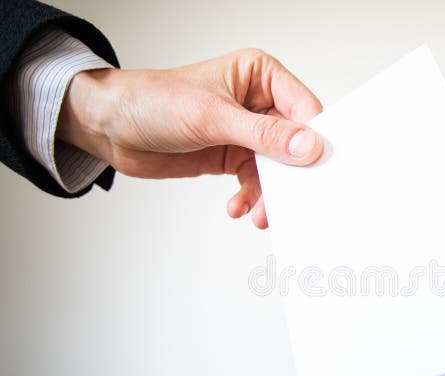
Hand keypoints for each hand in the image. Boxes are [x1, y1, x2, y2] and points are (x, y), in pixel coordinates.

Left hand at [55, 49, 323, 228]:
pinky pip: (256, 182)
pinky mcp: (234, 156)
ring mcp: (247, 131)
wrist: (110, 127)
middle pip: (295, 144)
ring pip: (276, 169)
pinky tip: (237, 207)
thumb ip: (265, 135)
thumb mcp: (213, 117)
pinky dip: (251, 198)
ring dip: (269, 194)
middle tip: (290, 201)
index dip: (314, 141)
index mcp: (260, 76)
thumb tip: (309, 146)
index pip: (304, 109)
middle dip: (290, 176)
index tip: (317, 171)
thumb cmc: (152, 101)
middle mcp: (258, 103)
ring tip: (259, 212)